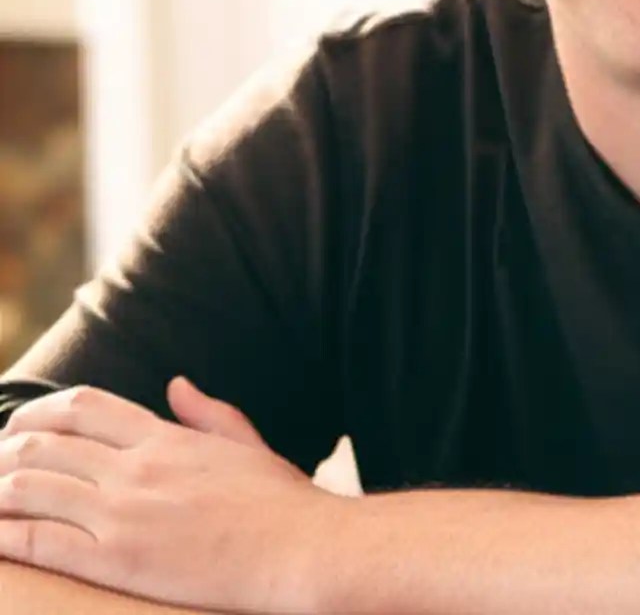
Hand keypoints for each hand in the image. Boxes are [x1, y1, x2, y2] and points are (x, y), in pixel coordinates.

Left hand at [0, 379, 343, 612]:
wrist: (305, 550)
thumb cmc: (286, 504)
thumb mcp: (248, 446)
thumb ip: (208, 413)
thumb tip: (176, 384)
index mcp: (166, 439)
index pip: (82, 408)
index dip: (37, 414)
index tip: (18, 429)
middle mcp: (137, 468)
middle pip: (42, 444)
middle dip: (3, 453)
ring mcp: (124, 514)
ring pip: (27, 488)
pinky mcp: (118, 560)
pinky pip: (38, 540)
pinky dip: (4, 535)